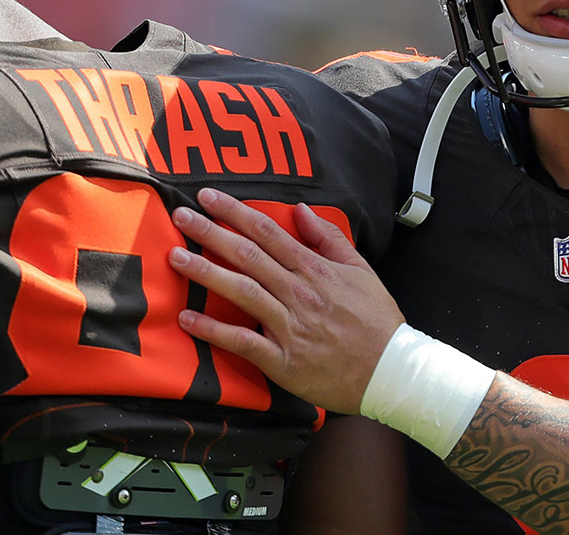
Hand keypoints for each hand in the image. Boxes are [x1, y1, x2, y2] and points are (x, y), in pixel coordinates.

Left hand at [168, 188, 404, 413]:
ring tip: (176, 258)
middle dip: (211, 234)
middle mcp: (299, 293)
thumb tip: (300, 210)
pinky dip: (214, 330)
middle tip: (181, 216)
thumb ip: (328, 238)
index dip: (235, 213)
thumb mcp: (361, 269)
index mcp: (315, 270)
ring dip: (207, 273)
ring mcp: (289, 327)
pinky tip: (188, 319)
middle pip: (248, 256)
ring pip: (242, 292)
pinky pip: (243, 343)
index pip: (268, 233)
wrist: (391, 372)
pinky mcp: (283, 360)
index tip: (208, 197)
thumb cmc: (376, 320)